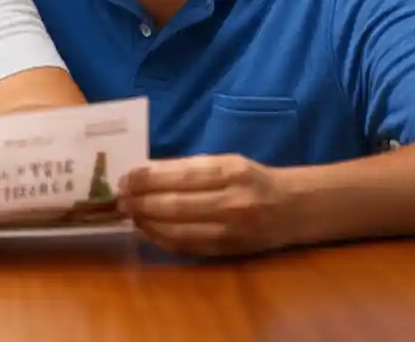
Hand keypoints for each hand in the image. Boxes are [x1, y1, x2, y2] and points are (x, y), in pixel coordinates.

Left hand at [119, 154, 294, 256]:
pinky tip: (147, 231)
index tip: (125, 179)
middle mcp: (232, 201)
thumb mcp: (227, 163)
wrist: (295, 209)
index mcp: (231, 172)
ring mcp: (230, 230)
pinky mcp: (228, 251)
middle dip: (141, 202)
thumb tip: (146, 172)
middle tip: (119, 200)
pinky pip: (188, 247)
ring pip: (178, 229)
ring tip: (129, 215)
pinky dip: (162, 239)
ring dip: (147, 223)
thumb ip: (190, 168)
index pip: (179, 176)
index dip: (147, 179)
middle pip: (175, 204)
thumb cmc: (254, 180)